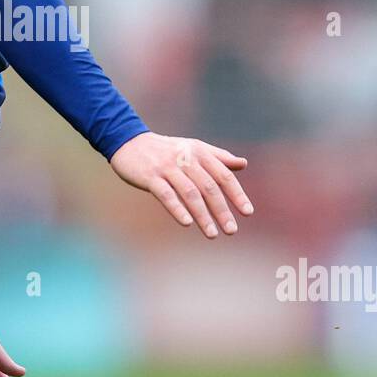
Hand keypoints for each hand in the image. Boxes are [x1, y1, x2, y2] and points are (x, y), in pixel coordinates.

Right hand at [109, 131, 253, 237]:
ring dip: (202, 215)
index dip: (237, 194)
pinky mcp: (150, 177)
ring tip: (212, 234)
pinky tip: (186, 223)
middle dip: (222, 210)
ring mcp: (167, 167)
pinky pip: (166, 194)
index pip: (223, 175)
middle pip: (209, 187)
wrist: (128, 141)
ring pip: (189, 193)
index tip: (247, 213)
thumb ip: (218, 157)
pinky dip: (177, 208)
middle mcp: (186, 158)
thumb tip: (243, 164)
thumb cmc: (165, 150)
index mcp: (199, 152)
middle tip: (231, 230)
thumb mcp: (193, 148)